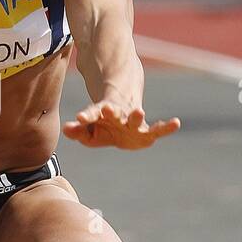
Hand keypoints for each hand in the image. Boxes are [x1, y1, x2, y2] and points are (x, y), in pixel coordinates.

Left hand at [62, 100, 180, 149]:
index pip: (93, 114)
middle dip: (111, 112)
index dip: (87, 116)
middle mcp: (118, 116)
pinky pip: (158, 130)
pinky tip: (176, 123)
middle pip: (114, 113)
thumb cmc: (103, 125)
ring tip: (140, 112)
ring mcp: (133, 122)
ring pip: (134, 118)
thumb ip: (77, 130)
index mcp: (102, 115)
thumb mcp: (88, 130)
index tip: (80, 117)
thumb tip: (65, 129)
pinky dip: (166, 127)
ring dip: (136, 116)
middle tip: (108, 109)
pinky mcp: (146, 131)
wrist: (124, 116)